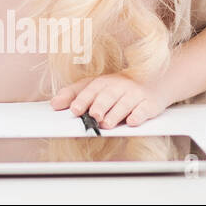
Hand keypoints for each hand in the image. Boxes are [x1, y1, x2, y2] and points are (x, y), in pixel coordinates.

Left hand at [50, 73, 170, 128]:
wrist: (151, 81)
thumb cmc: (116, 88)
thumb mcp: (94, 87)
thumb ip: (73, 94)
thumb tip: (54, 104)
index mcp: (102, 83)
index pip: (90, 90)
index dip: (82, 99)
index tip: (74, 109)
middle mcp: (118, 87)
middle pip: (107, 96)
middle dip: (99, 106)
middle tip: (93, 116)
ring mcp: (134, 95)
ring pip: (124, 104)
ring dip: (115, 114)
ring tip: (106, 124)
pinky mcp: (149, 104)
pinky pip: (144, 109)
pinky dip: (138, 115)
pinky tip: (132, 121)